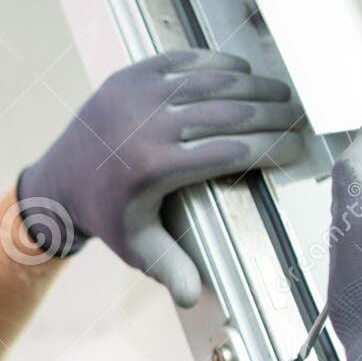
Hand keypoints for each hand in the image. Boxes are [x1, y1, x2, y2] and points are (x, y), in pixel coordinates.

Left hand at [15, 49, 304, 304]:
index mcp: (153, 168)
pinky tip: (242, 71)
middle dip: (273, 114)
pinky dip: (216, 64)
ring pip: (210, 82)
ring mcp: (136, 95)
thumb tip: (193, 299)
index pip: (231, 152)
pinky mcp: (129, 75)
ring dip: (252, 85)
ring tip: (281, 94)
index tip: (299, 150)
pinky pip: (183, 61)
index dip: (272, 148)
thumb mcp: (138, 248)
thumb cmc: (109, 217)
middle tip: (301, 119)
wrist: (60, 181)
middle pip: (228, 113)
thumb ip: (171, 270)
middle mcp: (145, 126)